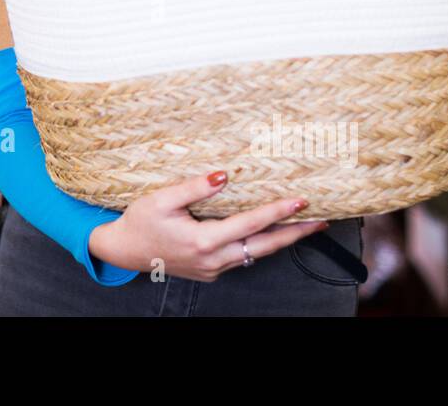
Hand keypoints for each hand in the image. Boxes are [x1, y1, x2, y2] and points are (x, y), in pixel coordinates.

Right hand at [87, 171, 328, 281]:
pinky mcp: (211, 271)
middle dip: (295, 234)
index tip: (301, 201)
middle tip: (322, 221)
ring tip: (305, 226)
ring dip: (281, 240)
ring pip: (256, 255)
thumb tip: (224, 175)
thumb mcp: (162, 199)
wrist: (125, 251)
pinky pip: (243, 257)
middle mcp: (213, 260)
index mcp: (203, 241)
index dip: (278, 212)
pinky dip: (260, 245)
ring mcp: (213, 269)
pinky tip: (270, 233)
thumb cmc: (140, 221)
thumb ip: (195, 187)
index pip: (250, 224)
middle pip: (264, 247)